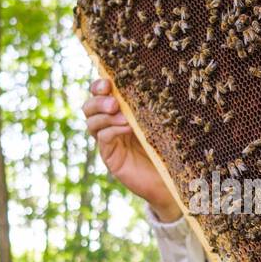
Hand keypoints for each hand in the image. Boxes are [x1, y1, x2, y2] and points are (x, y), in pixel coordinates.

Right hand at [83, 78, 181, 221]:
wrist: (171, 178)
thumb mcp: (159, 121)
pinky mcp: (110, 156)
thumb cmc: (168, 146)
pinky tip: (127, 128)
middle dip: (98, 101)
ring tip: (123, 116)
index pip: (101, 94)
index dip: (99, 85)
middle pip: (89, 107)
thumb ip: (148, 105)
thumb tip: (148, 83)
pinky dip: (112, 130)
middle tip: (114, 102)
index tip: (108, 82)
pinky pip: (103, 138)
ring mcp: (108, 141)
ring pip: (92, 122)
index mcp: (120, 110)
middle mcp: (110, 124)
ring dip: (105, 116)